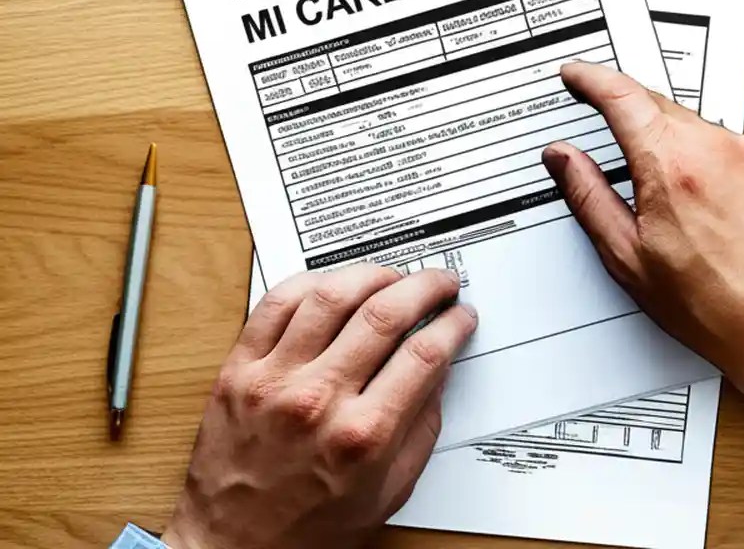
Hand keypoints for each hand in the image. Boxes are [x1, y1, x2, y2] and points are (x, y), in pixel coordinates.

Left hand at [161, 264, 476, 548]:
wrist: (230, 548)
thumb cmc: (307, 530)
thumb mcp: (389, 491)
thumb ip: (421, 428)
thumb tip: (437, 372)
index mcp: (364, 436)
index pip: (424, 354)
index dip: (453, 325)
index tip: (460, 317)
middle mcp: (318, 401)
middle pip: (385, 314)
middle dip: (424, 288)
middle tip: (439, 283)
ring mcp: (273, 380)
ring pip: (331, 295)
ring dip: (372, 274)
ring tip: (392, 276)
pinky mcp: (238, 370)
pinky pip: (275, 305)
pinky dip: (310, 281)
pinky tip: (334, 283)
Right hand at [542, 63, 743, 438]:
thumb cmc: (714, 306)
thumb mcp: (628, 256)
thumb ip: (588, 196)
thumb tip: (562, 159)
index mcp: (672, 165)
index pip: (621, 96)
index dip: (590, 79)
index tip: (576, 76)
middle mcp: (715, 148)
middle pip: (656, 104)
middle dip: (626, 110)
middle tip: (601, 125)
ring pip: (691, 123)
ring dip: (664, 136)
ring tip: (654, 184)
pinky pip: (722, 142)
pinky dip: (699, 153)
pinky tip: (694, 194)